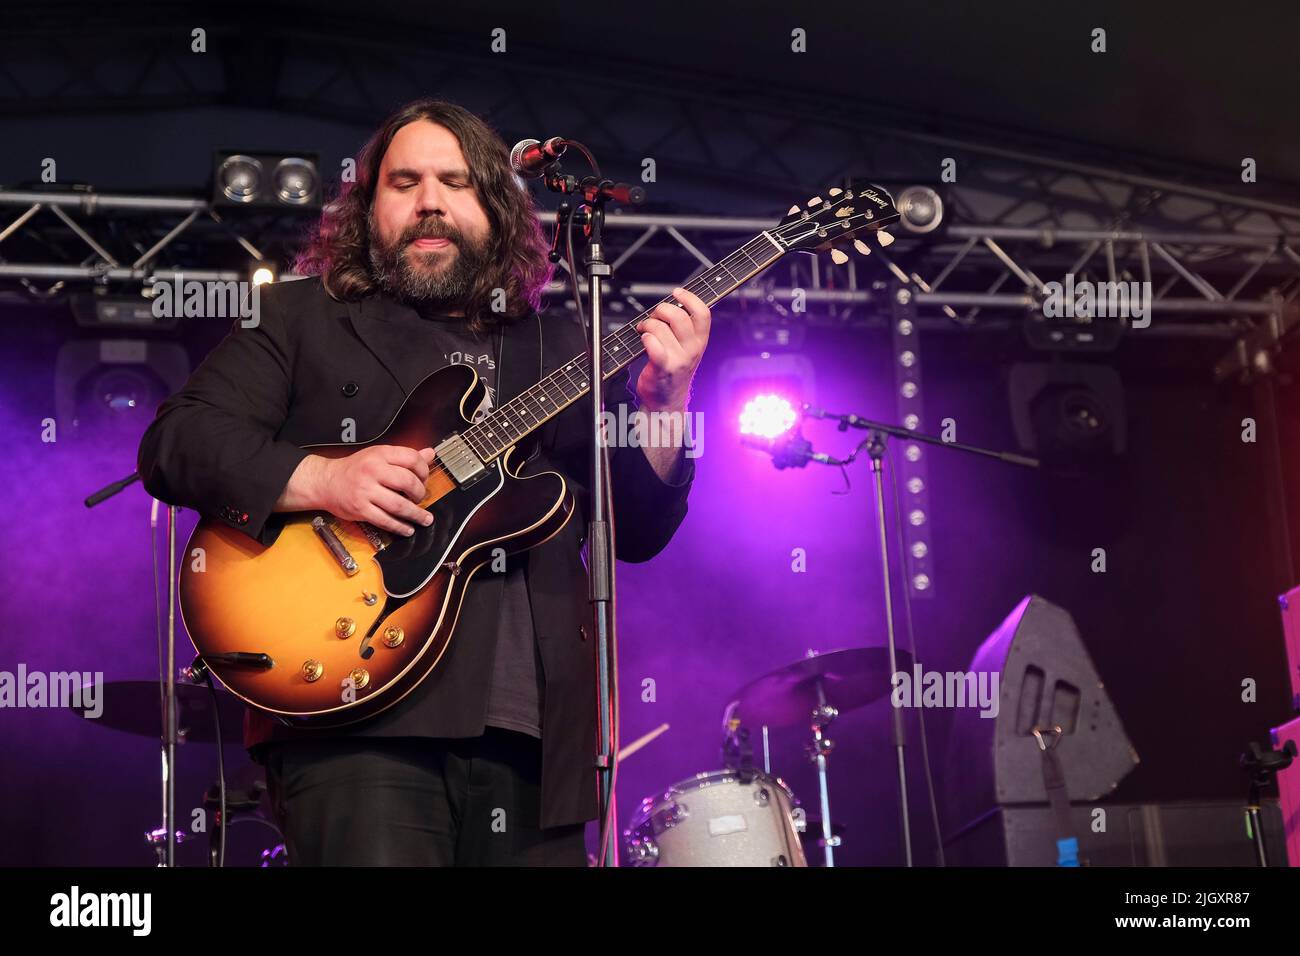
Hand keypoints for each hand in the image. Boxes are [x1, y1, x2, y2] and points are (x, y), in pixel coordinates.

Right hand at [310, 445, 436, 535]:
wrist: (326, 481)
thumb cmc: (355, 468)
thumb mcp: (379, 455)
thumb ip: (405, 456)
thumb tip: (430, 454)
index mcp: (380, 454)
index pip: (411, 459)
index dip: (424, 470)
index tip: (425, 479)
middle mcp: (373, 470)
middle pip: (408, 482)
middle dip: (420, 493)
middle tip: (421, 498)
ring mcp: (365, 491)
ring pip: (399, 505)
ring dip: (416, 514)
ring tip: (425, 519)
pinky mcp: (360, 509)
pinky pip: (385, 520)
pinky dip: (399, 527)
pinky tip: (408, 529)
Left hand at [635, 286, 710, 410]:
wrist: (667, 400)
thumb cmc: (674, 371)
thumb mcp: (688, 349)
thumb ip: (686, 328)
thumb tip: (673, 303)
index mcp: (700, 341)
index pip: (703, 313)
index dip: (690, 298)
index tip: (677, 292)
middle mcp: (692, 349)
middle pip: (678, 316)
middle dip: (661, 310)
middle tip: (654, 316)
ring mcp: (678, 359)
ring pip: (660, 328)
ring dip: (647, 325)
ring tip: (645, 330)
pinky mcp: (663, 367)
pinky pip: (652, 344)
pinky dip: (645, 338)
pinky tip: (644, 341)